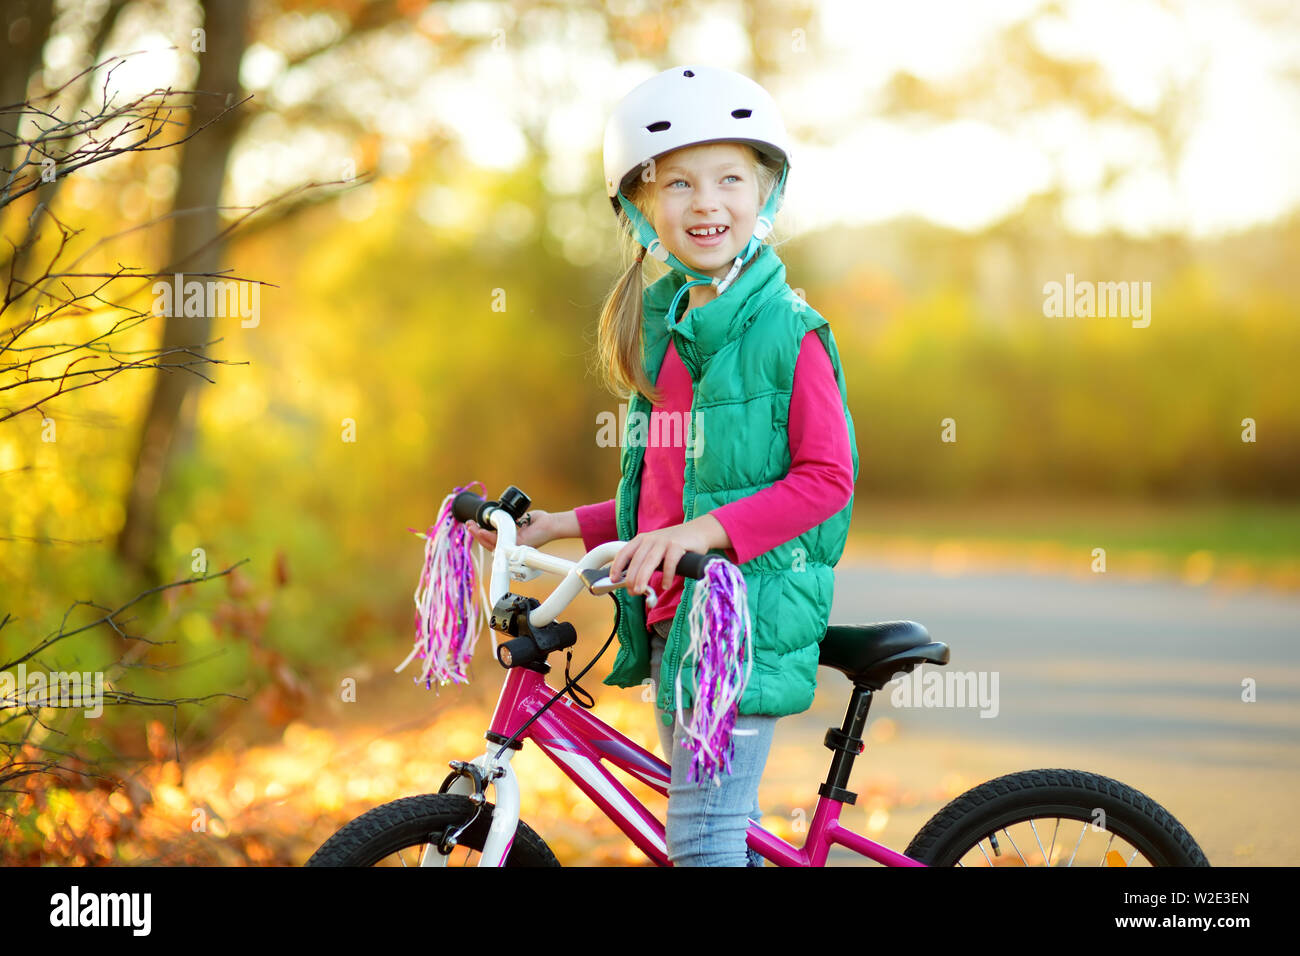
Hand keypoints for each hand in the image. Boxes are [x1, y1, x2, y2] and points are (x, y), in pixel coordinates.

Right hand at [465, 509, 553, 551]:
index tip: (473, 525)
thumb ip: (507, 519)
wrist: (549, 524)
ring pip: (491, 545)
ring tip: (472, 527)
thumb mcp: (517, 518)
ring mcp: (512, 548)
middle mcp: (510, 547)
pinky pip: (499, 542)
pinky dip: (489, 537)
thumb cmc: (538, 521)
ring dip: (479, 536)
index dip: (481, 535)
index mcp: (509, 541)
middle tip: (469, 525)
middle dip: (476, 534)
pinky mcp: (516, 546)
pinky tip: (481, 531)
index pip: (491, 540)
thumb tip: (497, 515)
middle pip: (488, 544)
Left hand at [607, 517, 723, 595]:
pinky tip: (666, 585)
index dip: (617, 566)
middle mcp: (651, 539)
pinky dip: (667, 576)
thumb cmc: (674, 544)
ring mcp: (664, 541)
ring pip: (650, 562)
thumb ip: (645, 561)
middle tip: (632, 592)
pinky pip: (670, 563)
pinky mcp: (678, 545)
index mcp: (642, 539)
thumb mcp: (655, 548)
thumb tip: (634, 583)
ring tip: (641, 591)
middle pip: (637, 560)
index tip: (614, 579)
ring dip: (643, 578)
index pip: (625, 552)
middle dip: (632, 578)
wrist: (698, 531)